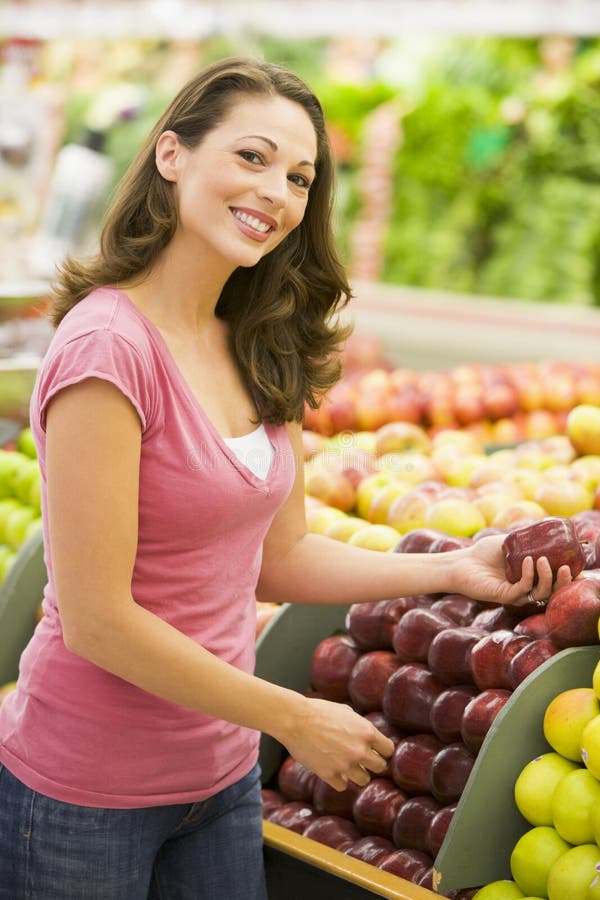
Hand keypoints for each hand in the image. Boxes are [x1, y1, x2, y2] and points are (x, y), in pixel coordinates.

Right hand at [279, 696, 394, 791]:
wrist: (295, 719)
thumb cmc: (319, 711)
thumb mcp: (346, 711)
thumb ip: (360, 725)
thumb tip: (369, 735)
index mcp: (367, 732)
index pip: (389, 750)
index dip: (382, 750)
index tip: (376, 750)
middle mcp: (360, 750)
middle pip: (380, 767)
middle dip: (372, 763)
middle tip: (363, 760)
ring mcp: (345, 764)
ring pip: (364, 780)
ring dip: (357, 773)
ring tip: (347, 765)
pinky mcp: (330, 775)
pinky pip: (343, 786)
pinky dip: (339, 779)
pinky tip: (333, 770)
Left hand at [449, 534, 573, 606]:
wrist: (461, 561)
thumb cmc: (483, 553)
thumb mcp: (509, 542)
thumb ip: (525, 537)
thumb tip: (546, 525)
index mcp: (530, 578)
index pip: (554, 582)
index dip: (568, 579)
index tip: (577, 569)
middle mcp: (525, 589)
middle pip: (552, 592)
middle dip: (563, 582)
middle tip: (566, 568)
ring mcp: (515, 594)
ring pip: (540, 593)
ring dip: (546, 578)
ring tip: (544, 561)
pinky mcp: (504, 596)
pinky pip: (522, 589)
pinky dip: (528, 575)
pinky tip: (528, 561)